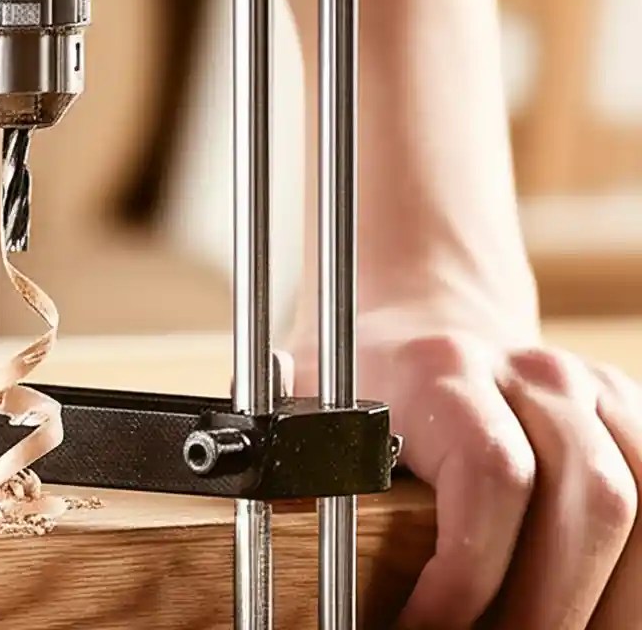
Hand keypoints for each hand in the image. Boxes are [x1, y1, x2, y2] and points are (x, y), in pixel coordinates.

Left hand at [291, 289, 641, 628]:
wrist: (419, 309)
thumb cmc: (360, 374)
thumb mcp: (313, 409)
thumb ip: (312, 472)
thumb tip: (299, 577)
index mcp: (441, 367)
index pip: (491, 476)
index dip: (471, 571)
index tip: (427, 628)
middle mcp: (531, 370)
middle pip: (588, 500)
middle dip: (549, 604)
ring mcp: (589, 388)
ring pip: (640, 503)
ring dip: (606, 600)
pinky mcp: (623, 411)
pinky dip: (635, 570)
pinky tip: (595, 611)